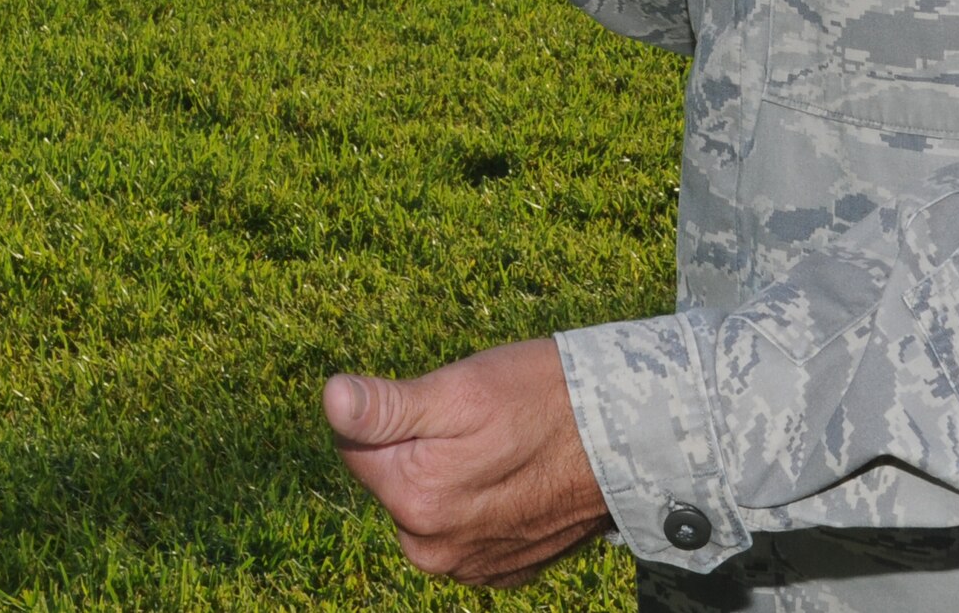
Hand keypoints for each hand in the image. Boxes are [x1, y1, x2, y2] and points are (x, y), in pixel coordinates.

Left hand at [324, 338, 612, 589]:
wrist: (629, 440)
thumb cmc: (543, 400)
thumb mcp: (461, 388)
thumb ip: (388, 407)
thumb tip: (330, 400)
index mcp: (414, 499)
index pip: (357, 445)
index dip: (393, 410)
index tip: (439, 396)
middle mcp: (433, 548)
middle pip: (395, 477)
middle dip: (422, 444)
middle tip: (478, 417)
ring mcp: (470, 565)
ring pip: (432, 501)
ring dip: (453, 472)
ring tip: (503, 442)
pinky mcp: (502, 570)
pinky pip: (467, 526)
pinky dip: (483, 498)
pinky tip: (519, 473)